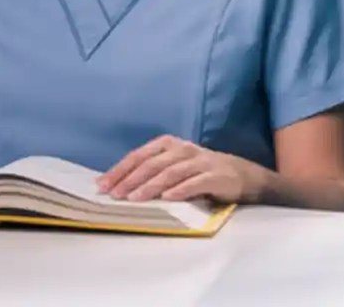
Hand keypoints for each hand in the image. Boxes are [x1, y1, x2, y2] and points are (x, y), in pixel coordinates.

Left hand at [96, 135, 263, 203]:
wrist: (240, 175)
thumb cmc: (198, 172)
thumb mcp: (173, 166)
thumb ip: (150, 172)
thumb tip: (118, 185)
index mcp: (167, 144)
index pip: (138, 156)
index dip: (119, 170)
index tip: (103, 185)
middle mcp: (181, 149)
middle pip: (151, 164)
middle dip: (130, 179)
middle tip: (115, 194)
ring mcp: (199, 161)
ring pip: (169, 172)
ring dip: (150, 186)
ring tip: (134, 198)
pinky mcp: (215, 175)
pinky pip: (194, 182)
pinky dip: (180, 190)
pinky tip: (167, 198)